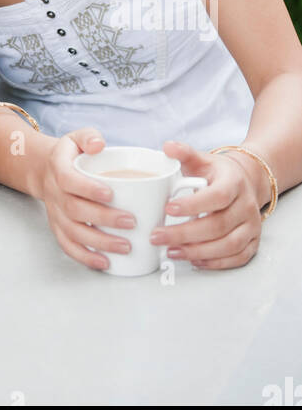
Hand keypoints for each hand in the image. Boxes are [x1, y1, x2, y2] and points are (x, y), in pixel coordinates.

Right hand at [40, 126, 139, 270]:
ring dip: (99, 242)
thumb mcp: (77, 137)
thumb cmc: (70, 154)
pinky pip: (67, 246)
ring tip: (125, 246)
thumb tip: (99, 144)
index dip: (88, 189)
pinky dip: (85, 257)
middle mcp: (54, 193)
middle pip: (74, 210)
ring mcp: (55, 213)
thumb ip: (89, 137)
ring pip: (73, 232)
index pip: (68, 180)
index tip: (111, 194)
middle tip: (130, 221)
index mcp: (58, 168)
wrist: (45, 170)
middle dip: (103, 218)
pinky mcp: (58, 227)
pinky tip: (104, 262)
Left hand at [149, 140, 262, 268]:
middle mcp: (246, 206)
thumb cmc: (217, 173)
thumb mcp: (201, 159)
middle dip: (185, 234)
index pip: (216, 197)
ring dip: (198, 251)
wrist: (245, 182)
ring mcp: (251, 226)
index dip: (193, 205)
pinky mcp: (252, 242)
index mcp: (233, 182)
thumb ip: (184, 153)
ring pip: (228, 245)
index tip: (168, 209)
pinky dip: (215, 263)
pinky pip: (237, 258)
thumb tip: (167, 146)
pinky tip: (194, 260)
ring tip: (171, 251)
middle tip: (158, 236)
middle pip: (218, 225)